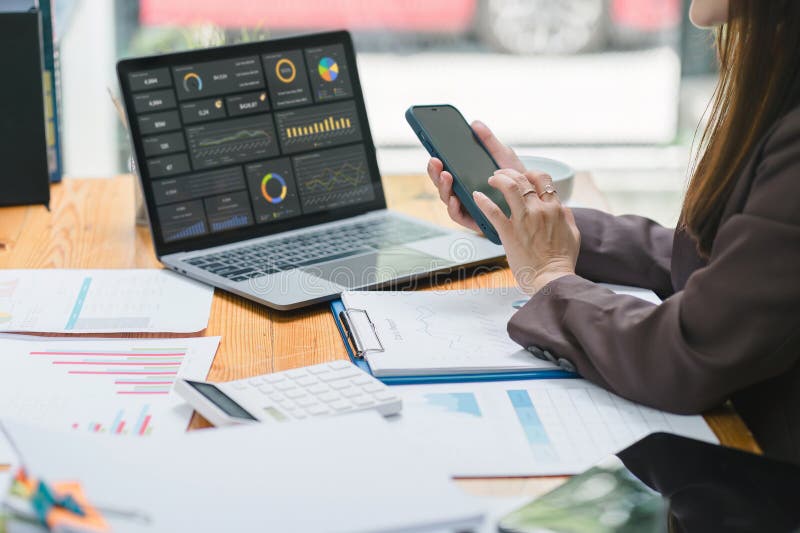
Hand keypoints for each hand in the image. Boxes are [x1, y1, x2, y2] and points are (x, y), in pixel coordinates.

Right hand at [427, 121, 522, 232]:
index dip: (437, 163)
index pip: (446, 169)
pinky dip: (453, 208)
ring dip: (443, 187)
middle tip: (436, 161)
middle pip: (442, 183)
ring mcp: (467, 206)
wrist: (532, 200)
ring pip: (447, 198)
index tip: (434, 153)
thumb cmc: (517, 179)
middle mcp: (463, 191)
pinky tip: (455, 198)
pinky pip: (458, 216)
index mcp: (466, 176)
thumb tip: (475, 124)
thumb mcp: (504, 157)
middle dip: (435, 172)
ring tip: (446, 176)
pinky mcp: (473, 220)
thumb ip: (490, 142)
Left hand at [473, 168, 579, 294]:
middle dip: (510, 172)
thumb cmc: (562, 261)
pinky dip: (483, 201)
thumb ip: (567, 217)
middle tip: (501, 174)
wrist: (551, 279)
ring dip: (498, 179)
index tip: (523, 176)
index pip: (543, 179)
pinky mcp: (509, 233)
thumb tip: (561, 206)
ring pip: (510, 187)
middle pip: (523, 178)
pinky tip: (477, 196)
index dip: (531, 173)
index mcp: (556, 209)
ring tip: (492, 179)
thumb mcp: (573, 235)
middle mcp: (540, 210)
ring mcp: (524, 220)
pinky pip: (493, 211)